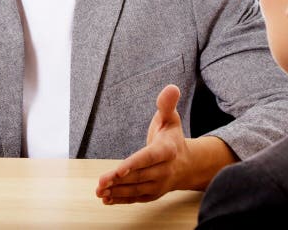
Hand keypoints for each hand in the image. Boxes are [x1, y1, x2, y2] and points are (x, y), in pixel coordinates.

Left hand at [95, 84, 191, 203]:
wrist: (188, 165)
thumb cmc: (173, 139)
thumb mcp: (171, 119)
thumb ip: (167, 105)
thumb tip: (171, 87)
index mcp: (167, 151)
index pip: (149, 158)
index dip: (134, 164)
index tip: (119, 170)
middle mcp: (164, 170)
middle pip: (139, 176)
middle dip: (119, 180)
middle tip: (100, 182)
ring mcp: (159, 184)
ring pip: (136, 189)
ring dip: (116, 192)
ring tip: (99, 191)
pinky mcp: (153, 194)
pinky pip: (136, 198)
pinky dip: (121, 200)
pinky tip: (106, 199)